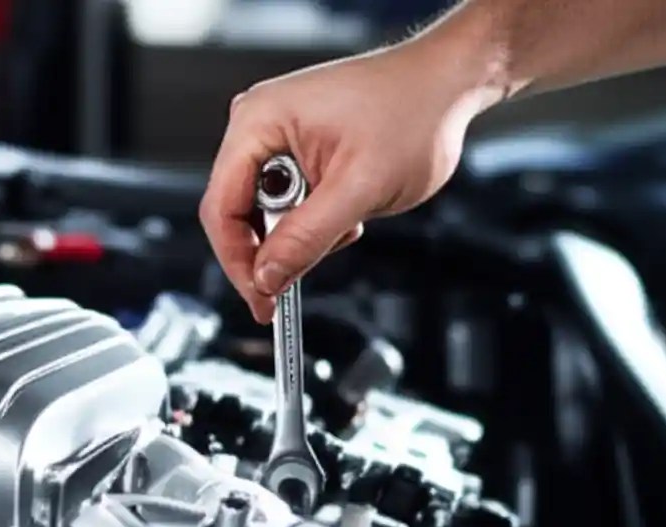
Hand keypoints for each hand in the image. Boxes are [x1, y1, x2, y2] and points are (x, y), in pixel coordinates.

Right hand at [199, 38, 482, 322]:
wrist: (444, 87)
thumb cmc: (412, 112)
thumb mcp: (359, 188)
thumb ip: (307, 237)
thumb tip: (267, 278)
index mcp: (258, 122)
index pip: (221, 209)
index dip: (238, 262)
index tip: (261, 299)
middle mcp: (258, 126)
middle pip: (237, 214)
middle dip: (274, 250)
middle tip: (299, 281)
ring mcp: (276, 137)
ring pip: (265, 213)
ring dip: (301, 234)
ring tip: (347, 221)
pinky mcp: (296, 149)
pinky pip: (287, 202)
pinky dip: (314, 220)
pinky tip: (347, 208)